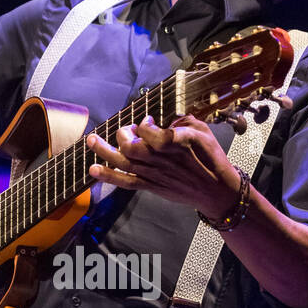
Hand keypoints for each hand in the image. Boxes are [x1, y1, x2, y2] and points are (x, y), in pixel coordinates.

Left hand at [86, 114, 241, 216]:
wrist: (216, 190)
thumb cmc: (211, 158)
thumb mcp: (202, 131)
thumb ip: (181, 120)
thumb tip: (165, 116)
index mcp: (175, 143)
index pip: (149, 131)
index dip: (143, 124)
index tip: (146, 121)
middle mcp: (162, 159)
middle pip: (130, 147)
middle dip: (123, 134)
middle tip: (126, 130)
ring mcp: (155, 174)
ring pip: (123, 162)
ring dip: (104, 151)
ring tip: (91, 140)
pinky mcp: (152, 186)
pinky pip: (126, 182)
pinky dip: (108, 176)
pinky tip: (94, 170)